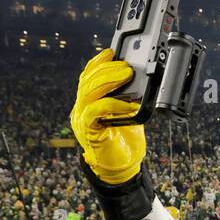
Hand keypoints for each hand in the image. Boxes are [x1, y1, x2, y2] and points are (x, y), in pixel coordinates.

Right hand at [69, 49, 146, 183]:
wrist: (123, 167)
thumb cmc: (126, 140)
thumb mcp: (128, 112)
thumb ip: (127, 96)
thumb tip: (137, 77)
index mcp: (89, 102)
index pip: (88, 76)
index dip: (97, 62)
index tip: (111, 52)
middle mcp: (82, 109)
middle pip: (87, 81)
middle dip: (107, 69)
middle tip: (126, 65)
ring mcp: (82, 119)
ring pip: (88, 92)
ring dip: (109, 80)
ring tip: (127, 75)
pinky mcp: (89, 131)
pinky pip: (96, 111)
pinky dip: (113, 104)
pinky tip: (127, 103)